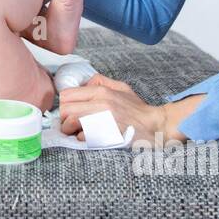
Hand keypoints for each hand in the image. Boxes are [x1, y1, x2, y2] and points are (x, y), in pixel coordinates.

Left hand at [57, 74, 173, 147]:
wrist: (154, 126)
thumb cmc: (137, 109)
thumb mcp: (121, 87)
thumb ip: (100, 80)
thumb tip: (82, 83)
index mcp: (101, 91)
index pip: (66, 95)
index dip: (65, 104)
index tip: (70, 110)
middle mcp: (100, 103)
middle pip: (64, 109)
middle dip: (64, 117)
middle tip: (71, 123)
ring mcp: (102, 120)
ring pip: (70, 122)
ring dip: (70, 129)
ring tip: (76, 131)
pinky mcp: (106, 136)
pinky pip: (82, 137)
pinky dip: (82, 138)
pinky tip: (88, 138)